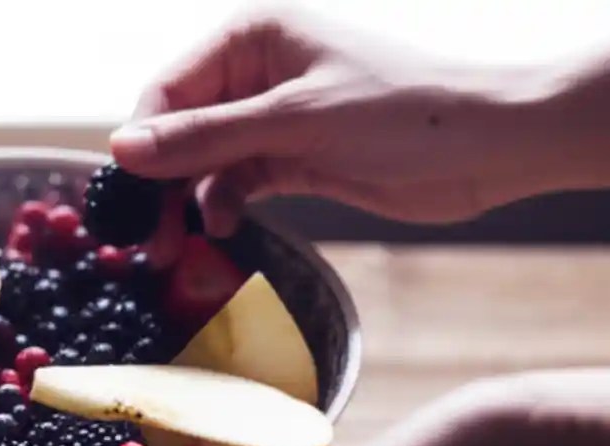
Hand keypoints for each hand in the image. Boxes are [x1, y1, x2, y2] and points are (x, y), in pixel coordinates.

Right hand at [112, 6, 550, 233]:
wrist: (488, 147)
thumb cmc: (403, 111)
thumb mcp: (296, 121)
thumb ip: (206, 138)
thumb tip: (120, 149)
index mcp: (252, 36)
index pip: (169, 86)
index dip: (144, 138)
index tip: (128, 193)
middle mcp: (255, 72)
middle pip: (181, 127)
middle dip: (163, 179)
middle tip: (151, 238)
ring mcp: (274, 118)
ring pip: (205, 161)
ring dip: (190, 199)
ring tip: (181, 245)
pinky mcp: (293, 158)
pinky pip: (236, 181)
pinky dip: (224, 204)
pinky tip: (224, 227)